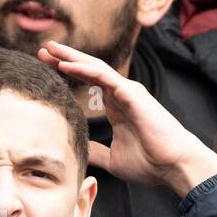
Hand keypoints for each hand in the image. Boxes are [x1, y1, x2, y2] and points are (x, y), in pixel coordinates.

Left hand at [38, 41, 216, 195]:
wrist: (173, 166)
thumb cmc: (151, 164)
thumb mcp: (113, 159)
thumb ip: (96, 151)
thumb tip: (78, 149)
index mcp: (117, 107)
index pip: (89, 83)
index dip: (69, 74)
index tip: (47, 69)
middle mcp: (122, 95)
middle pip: (89, 70)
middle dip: (65, 59)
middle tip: (42, 50)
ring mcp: (127, 92)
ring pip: (95, 67)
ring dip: (71, 57)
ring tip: (49, 49)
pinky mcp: (132, 93)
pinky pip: (104, 76)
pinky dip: (83, 69)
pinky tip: (65, 64)